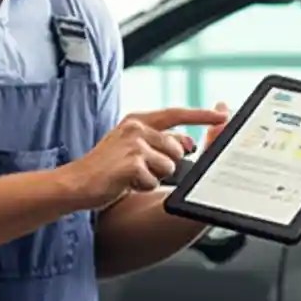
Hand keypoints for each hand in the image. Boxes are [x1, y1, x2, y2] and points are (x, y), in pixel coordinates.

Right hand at [69, 107, 227, 208]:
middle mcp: (136, 128)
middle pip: (177, 149)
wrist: (77, 183)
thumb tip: (189, 141)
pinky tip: (125, 184)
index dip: (201, 115)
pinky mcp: (132, 163)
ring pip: (169, 166)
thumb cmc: (106, 168)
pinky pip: (154, 180)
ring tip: (131, 176)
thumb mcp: (134, 149)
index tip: (223, 115)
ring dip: (154, 177)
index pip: (176, 114)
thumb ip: (160, 142)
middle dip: (166, 164)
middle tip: (140, 169)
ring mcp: (134, 144)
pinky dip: (142, 187)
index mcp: (137, 120)